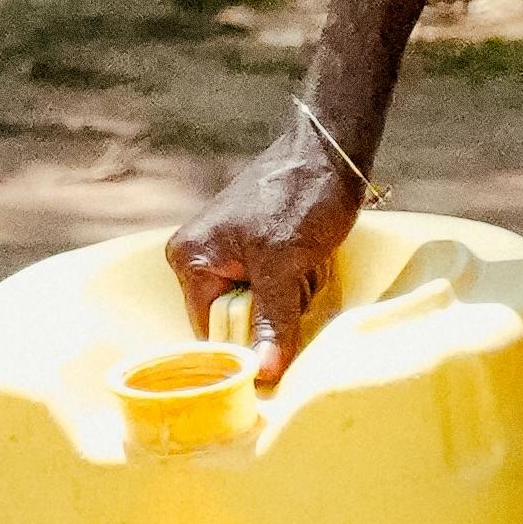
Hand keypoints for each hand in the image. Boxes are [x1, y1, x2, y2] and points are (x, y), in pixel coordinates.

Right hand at [167, 113, 368, 364]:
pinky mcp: (256, 248)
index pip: (210, 331)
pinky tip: (310, 259)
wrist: (331, 149)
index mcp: (191, 259)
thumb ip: (272, 322)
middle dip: (274, 314)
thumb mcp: (286, 265)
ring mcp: (228, 251)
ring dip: (290, 298)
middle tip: (297, 282)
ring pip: (260, 306)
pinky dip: (295, 283)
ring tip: (306, 264)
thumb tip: (263, 374)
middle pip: (236, 320)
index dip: (245, 345)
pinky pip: (273, 288)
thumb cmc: (301, 194)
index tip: (278, 350)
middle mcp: (200, 256)